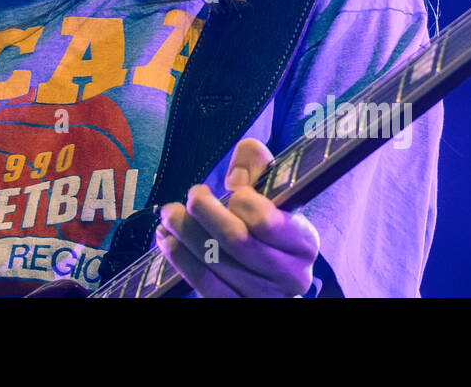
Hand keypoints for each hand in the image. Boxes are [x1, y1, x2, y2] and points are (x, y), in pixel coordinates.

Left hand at [154, 137, 319, 296]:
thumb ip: (257, 163)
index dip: (242, 202)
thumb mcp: (271, 189)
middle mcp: (290, 276)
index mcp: (303, 242)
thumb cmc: (268, 221)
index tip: (230, 189)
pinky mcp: (236, 307)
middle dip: (204, 213)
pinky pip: (203, 285)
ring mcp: (263, 297)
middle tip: (190, 196)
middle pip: (236, 242)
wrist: (269, 272)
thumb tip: (239, 172)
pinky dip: (179, 259)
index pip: (267, 222)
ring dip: (184, 234)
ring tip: (169, 215)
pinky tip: (167, 240)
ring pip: (215, 263)